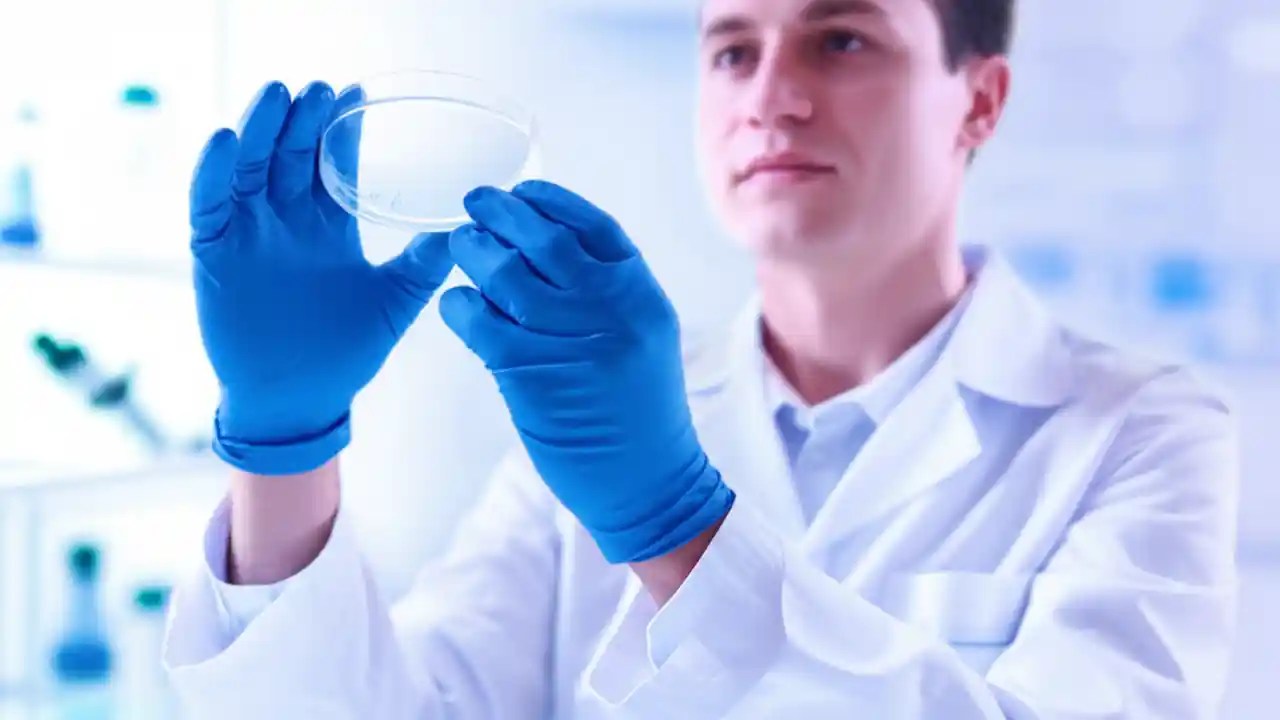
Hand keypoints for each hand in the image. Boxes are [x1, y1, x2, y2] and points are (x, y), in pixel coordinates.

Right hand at [190, 81, 453, 474]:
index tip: (355, 92)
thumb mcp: (394, 302)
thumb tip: (466, 230)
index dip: (341, 128)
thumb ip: (423, 264)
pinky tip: (227, 141)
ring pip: (249, 166)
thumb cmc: (345, 352)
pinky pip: (208, 204)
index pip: (332, 162)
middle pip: (290, 153)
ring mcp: (248, 233)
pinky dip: (213, 172)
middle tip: (319, 88)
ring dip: (260, 129)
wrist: (299, 401)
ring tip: (278, 95)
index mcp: (328, 225)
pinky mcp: (214, 254)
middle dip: (302, 118)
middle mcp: (286, 220)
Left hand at [440, 181, 733, 562]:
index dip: (552, 200)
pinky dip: (460, 305)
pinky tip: (455, 304)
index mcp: (641, 294)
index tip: (524, 189)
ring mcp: (571, 339)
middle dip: (502, 213)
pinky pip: (480, 322)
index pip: (594, 226)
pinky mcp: (530, 374)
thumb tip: (545, 248)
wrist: (650, 483)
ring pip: (506, 275)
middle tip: (475, 203)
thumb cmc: (641, 412)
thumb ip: (606, 294)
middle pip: (544, 240)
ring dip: (474, 253)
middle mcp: (611, 309)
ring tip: (460, 246)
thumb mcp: (643, 337)